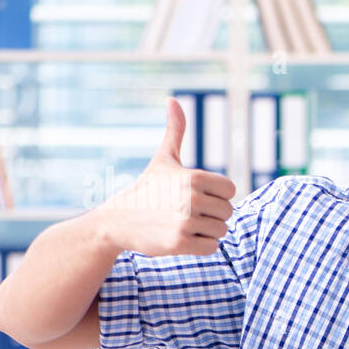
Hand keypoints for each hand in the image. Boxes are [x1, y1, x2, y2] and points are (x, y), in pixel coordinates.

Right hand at [94, 97, 236, 255]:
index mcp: (193, 176)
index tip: (194, 196)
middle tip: (184, 212)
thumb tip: (171, 99)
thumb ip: (175, 132)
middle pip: (227, 212)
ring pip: (221, 231)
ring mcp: (185, 220)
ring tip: (181, 224)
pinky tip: (180, 238)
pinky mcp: (180, 242)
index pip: (230, 191)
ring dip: (205, 231)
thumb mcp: (163, 159)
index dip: (216, 195)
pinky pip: (211, 248)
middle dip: (210, 215)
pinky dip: (200, 246)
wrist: (117, 221)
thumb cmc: (147, 189)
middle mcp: (191, 197)